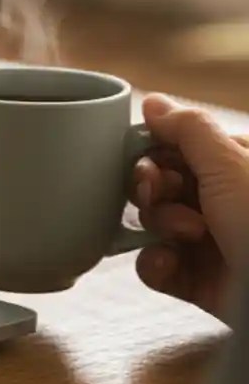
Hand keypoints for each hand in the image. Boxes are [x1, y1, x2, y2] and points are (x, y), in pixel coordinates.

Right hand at [133, 94, 248, 322]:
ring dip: (159, 226)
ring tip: (187, 236)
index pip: (178, 148)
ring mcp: (212, 242)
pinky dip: (154, 264)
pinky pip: (157, 266)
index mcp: (236, 166)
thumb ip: (188, 129)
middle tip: (159, 195)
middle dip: (154, 190)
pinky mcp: (201, 281)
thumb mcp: (231, 164)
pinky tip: (168, 263)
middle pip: (161, 185)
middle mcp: (224, 201)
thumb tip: (153, 103)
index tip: (148, 163)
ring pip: (155, 224)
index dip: (153, 154)